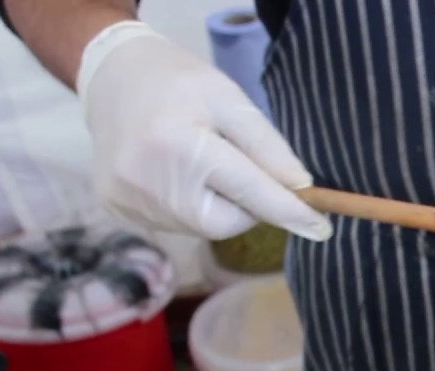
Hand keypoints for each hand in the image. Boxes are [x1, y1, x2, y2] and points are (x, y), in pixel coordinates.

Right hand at [76, 22, 331, 240]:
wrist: (111, 77)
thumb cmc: (180, 84)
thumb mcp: (231, 101)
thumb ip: (269, 147)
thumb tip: (302, 189)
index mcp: (182, 147)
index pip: (251, 192)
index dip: (289, 212)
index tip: (322, 229)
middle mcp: (151, 182)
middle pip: (226, 223)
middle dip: (246, 205)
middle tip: (237, 167)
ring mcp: (129, 200)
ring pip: (201, 226)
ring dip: (216, 204)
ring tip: (199, 161)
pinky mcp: (118, 208)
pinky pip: (174, 223)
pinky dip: (189, 205)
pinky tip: (175, 172)